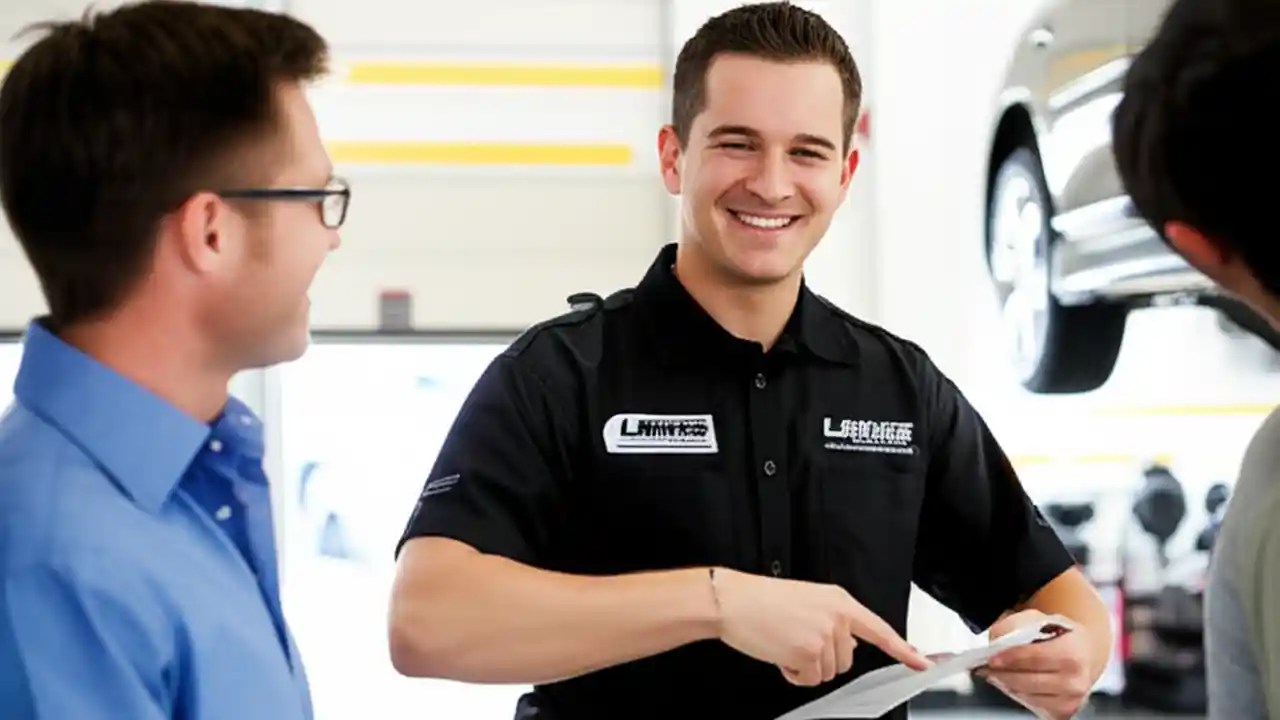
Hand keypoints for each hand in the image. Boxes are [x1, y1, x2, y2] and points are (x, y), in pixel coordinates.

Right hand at [711, 568, 931, 686]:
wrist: (733, 600)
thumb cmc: (762, 600)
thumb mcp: (807, 601)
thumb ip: (832, 621)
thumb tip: (848, 648)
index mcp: (839, 600)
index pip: (878, 628)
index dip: (902, 649)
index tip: (922, 663)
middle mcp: (837, 617)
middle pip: (846, 660)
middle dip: (822, 659)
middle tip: (794, 640)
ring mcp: (825, 636)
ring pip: (828, 673)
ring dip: (805, 667)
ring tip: (783, 643)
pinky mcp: (809, 653)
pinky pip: (810, 680)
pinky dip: (793, 674)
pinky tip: (779, 654)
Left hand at [977, 610, 1093, 719]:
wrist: (1086, 654)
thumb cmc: (1059, 636)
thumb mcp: (1038, 619)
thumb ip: (1015, 625)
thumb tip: (995, 641)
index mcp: (1072, 654)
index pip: (1034, 657)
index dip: (1009, 658)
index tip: (991, 658)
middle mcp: (1075, 681)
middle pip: (1027, 681)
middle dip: (1002, 674)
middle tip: (985, 667)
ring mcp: (1071, 700)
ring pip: (1025, 695)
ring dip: (1006, 684)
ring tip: (996, 673)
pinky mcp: (1063, 713)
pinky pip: (1031, 705)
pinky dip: (1017, 693)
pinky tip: (1012, 682)